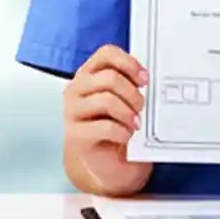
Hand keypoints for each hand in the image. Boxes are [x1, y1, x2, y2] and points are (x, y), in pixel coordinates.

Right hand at [63, 44, 151, 194]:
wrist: (103, 164)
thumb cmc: (114, 128)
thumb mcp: (123, 101)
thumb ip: (130, 86)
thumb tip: (147, 78)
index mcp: (88, 75)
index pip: (106, 54)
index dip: (129, 63)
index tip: (144, 79)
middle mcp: (76, 89)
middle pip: (109, 78)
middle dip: (132, 93)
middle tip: (141, 107)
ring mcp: (72, 112)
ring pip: (106, 100)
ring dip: (128, 113)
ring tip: (134, 123)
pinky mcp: (75, 135)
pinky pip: (105, 126)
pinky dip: (122, 132)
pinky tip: (125, 136)